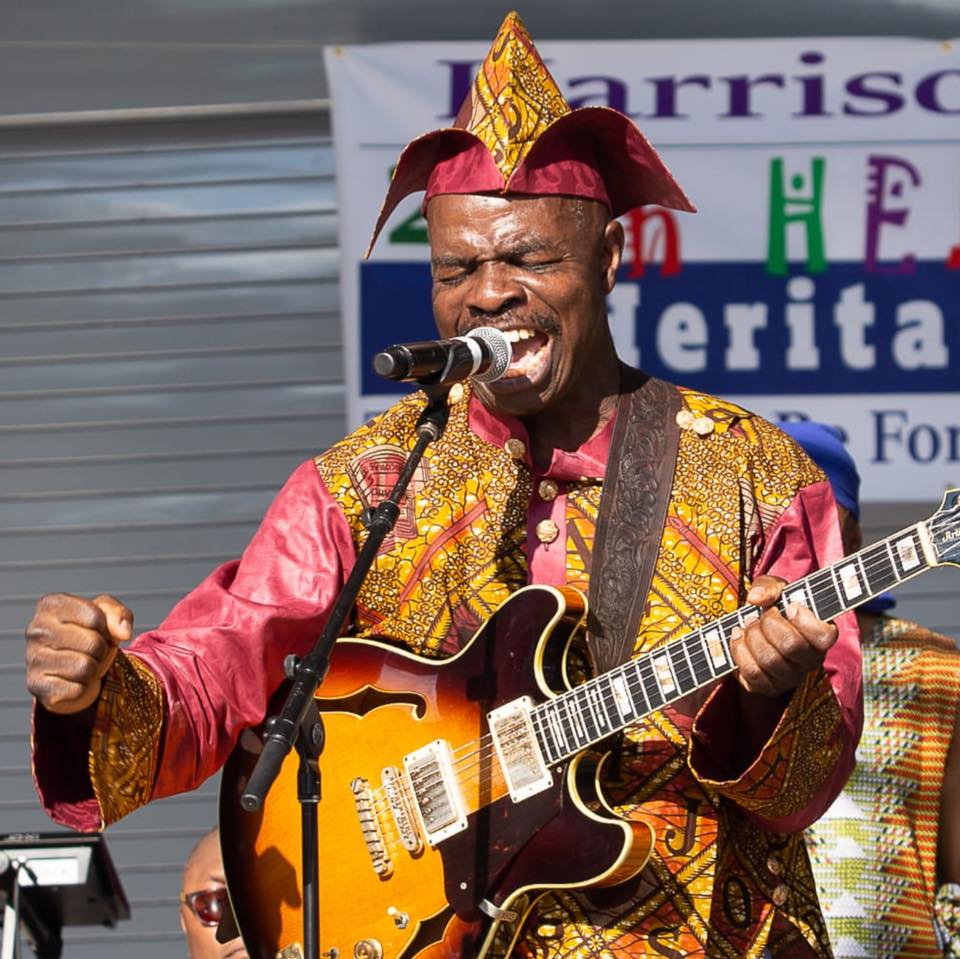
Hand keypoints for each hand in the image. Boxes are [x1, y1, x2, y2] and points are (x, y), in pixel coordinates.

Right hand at [25, 594, 132, 713]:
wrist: (72, 669)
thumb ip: (120, 614)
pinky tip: (73, 679)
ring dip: (93, 668)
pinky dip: (83, 687)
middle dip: (102, 649)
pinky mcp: (36, 685)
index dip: (106, 627)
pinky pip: (77, 689)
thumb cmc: (89, 635)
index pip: (95, 616)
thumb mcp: (108, 616)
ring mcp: (33, 658)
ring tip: (84, 663)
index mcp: (51, 605)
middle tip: (93, 650)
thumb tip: (124, 633)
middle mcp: (36, 629)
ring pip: (85, 668)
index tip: (98, 629)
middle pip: (92, 643)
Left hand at [730, 575, 837, 697]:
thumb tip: (755, 598)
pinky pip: (752, 673)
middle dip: (769, 623)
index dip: (804, 620)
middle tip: (761, 615)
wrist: (759, 630)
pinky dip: (739, 650)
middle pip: (791, 645)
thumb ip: (770, 587)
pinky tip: (738, 636)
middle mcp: (811, 662)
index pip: (824, 636)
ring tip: (748, 625)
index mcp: (822, 637)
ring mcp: (790, 678)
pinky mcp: (768, 688)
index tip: (790, 607)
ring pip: (769, 660)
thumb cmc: (776, 608)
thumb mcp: (777, 590)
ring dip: (752, 636)